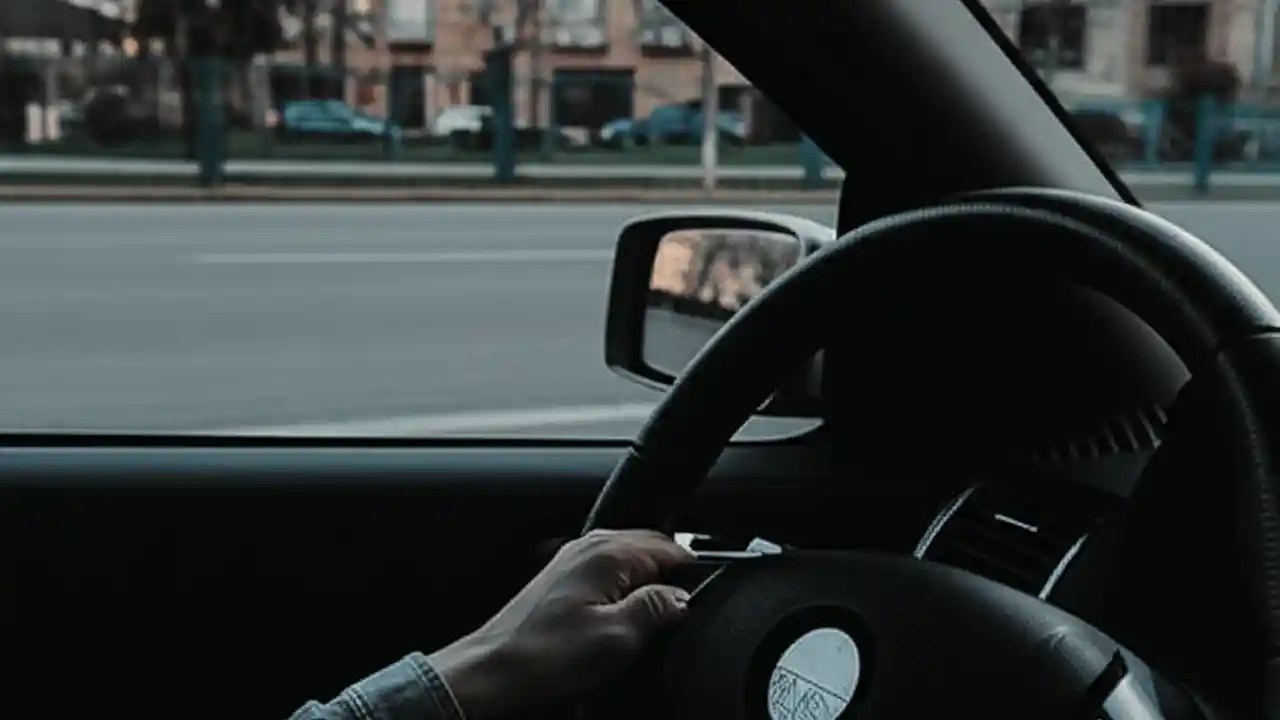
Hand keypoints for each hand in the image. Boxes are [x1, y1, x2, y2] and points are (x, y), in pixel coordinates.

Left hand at [428, 529, 694, 717]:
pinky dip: (621, 593)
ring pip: (631, 562)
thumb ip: (657, 609)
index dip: (690, 578)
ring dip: (643, 589)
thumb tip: (683, 598)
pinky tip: (615, 623)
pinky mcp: (563, 577)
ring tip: (638, 627)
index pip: (672, 547)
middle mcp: (590, 546)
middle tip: (667, 622)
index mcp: (608, 552)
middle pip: (652, 550)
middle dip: (667, 582)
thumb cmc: (544, 655)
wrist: (494, 669)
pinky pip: (609, 574)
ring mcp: (574, 559)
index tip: (692, 608)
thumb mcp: (617, 638)